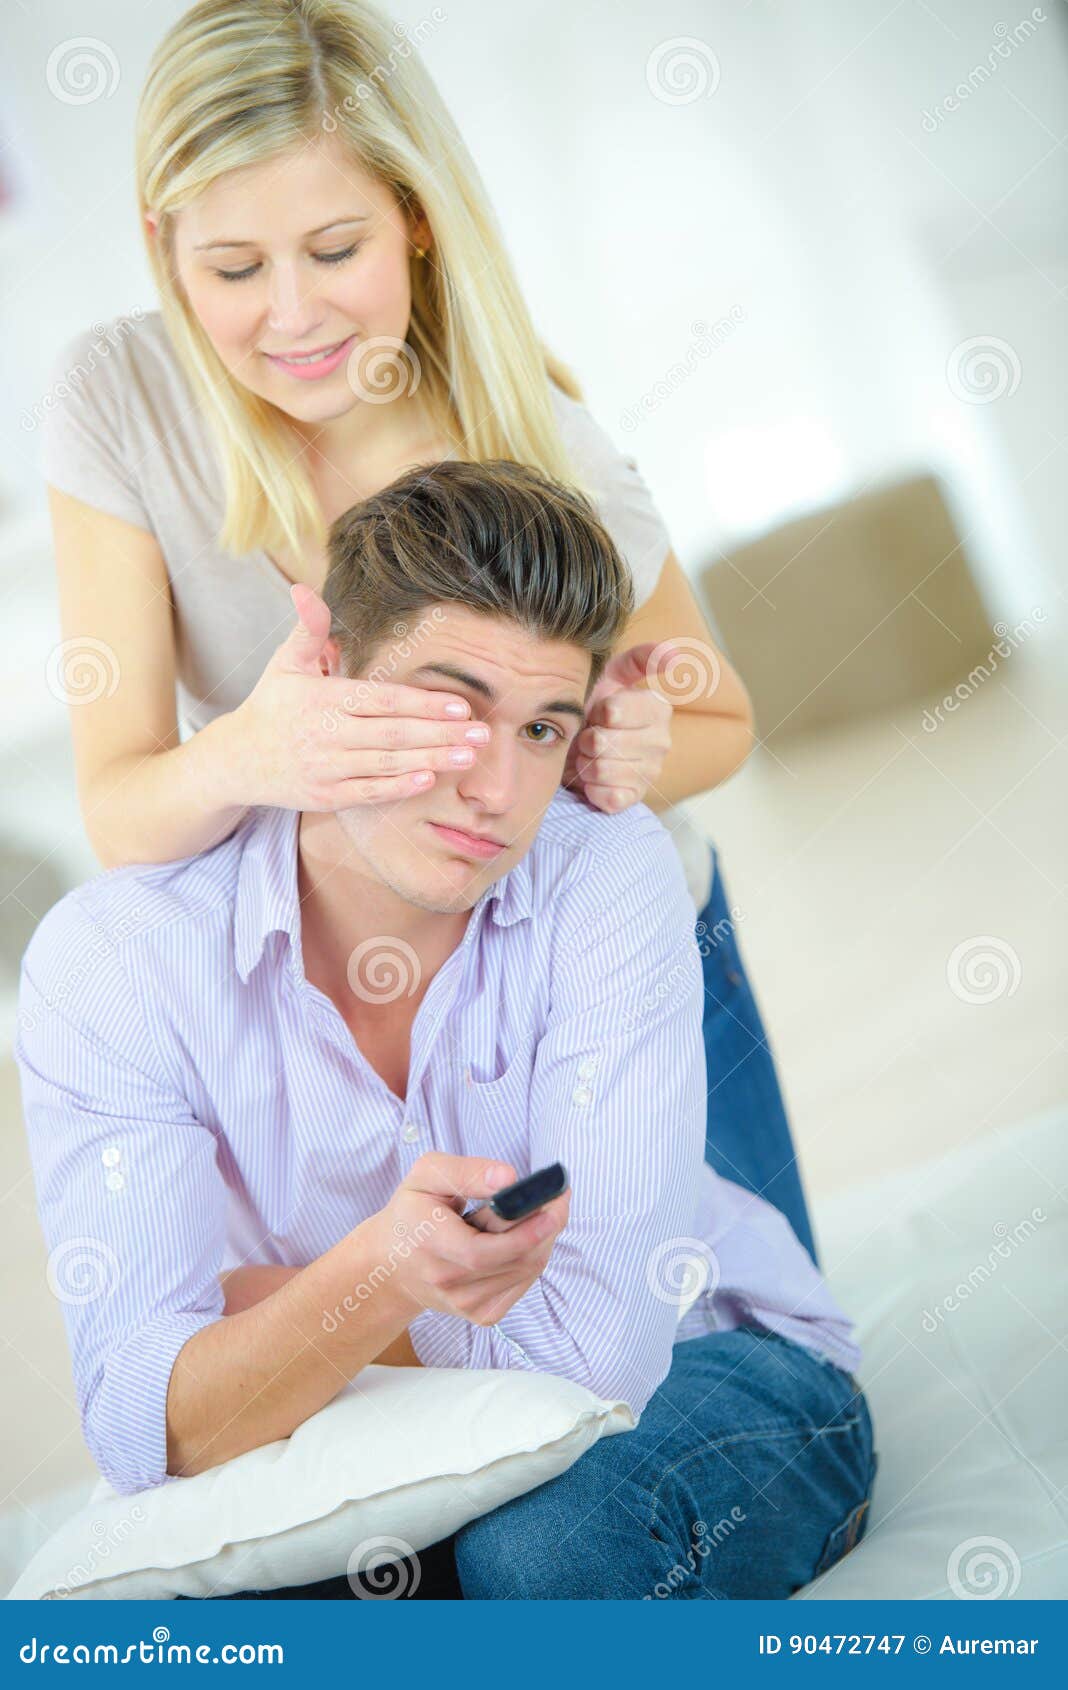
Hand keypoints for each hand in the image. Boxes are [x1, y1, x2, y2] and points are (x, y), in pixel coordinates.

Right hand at [226, 584, 491, 809]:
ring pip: (387, 764)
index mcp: (323, 699)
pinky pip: (369, 792)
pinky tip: (430, 780)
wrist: (236, 760)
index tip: (460, 706)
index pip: (383, 701)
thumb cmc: (272, 706)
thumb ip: (307, 629)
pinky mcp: (327, 796)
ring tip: (468, 757)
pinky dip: (399, 788)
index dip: (423, 704)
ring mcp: (327, 768)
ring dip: (431, 760)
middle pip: (394, 734)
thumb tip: (304, 589)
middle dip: (441, 735)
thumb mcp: (285, 663)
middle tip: (483, 735)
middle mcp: (327, 734)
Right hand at [363, 1153, 569, 1328]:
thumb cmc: (412, 1211)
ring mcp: (466, 1304)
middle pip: (514, 1260)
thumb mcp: (427, 1176)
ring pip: (526, 1271)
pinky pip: (523, 1283)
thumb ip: (467, 1172)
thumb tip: (509, 1178)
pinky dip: (534, 1256)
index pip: (482, 1251)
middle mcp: (447, 1282)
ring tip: (531, 1211)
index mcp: (429, 1243)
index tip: (553, 1204)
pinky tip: (524, 1237)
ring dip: (541, 1238)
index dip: (524, 1232)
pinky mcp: (482, 1315)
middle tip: (557, 1194)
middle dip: (545, 1226)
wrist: (392, 1264)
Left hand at [563, 642, 675, 813]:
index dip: (595, 712)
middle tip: (589, 735)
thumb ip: (642, 658)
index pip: (613, 712)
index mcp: (659, 709)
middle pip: (602, 743)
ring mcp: (651, 773)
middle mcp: (662, 742)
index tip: (598, 711)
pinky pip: (607, 797)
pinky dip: (592, 789)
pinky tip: (594, 778)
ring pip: (601, 770)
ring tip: (589, 754)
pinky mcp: (635, 798)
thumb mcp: (612, 674)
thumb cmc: (594, 705)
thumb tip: (675, 655)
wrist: (578, 744)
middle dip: (585, 739)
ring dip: (585, 763)